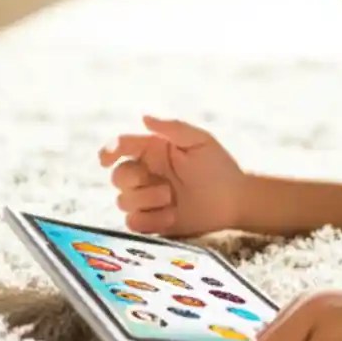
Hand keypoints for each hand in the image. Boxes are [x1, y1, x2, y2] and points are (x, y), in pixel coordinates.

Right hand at [98, 115, 246, 236]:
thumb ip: (173, 127)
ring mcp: (147, 198)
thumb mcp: (200, 141)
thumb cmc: (219, 166)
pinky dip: (150, 220)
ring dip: (145, 201)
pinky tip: (171, 216)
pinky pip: (133, 223)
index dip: (108, 152)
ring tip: (171, 199)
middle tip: (162, 185)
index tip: (107, 159)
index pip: (120, 147)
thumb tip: (144, 117)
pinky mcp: (152, 220)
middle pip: (118, 176)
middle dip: (133, 181)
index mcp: (152, 150)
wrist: (235, 199)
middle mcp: (146, 173)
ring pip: (123, 201)